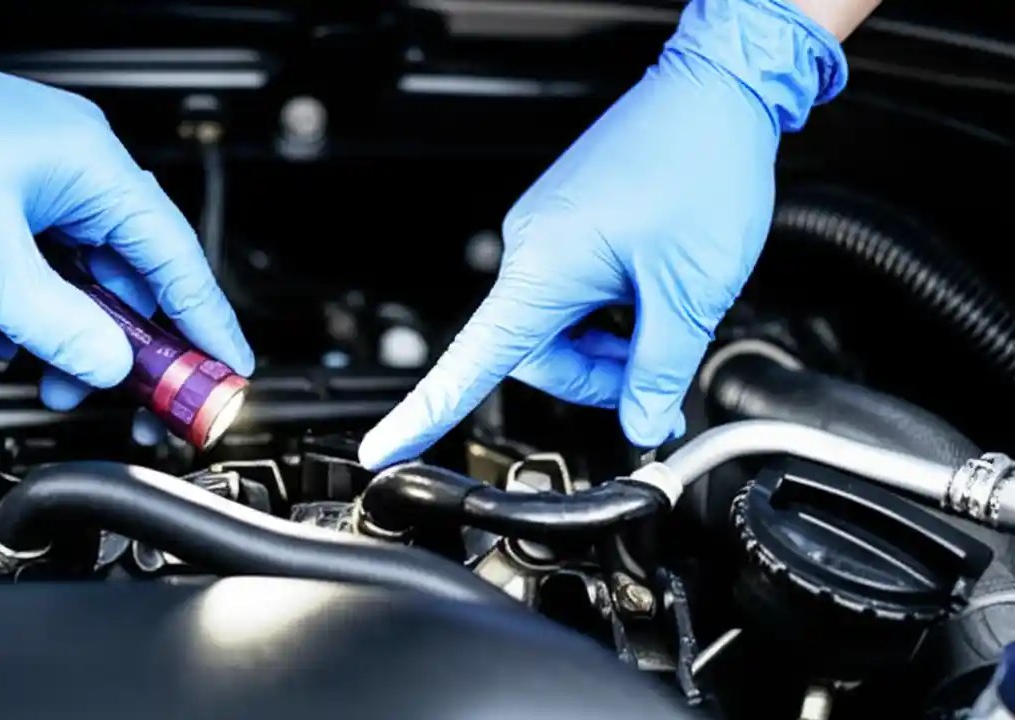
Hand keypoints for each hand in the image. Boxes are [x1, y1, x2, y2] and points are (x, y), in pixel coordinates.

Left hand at [0, 0, 253, 409]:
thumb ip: (54, 324)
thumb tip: (106, 364)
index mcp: (92, 167)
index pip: (176, 257)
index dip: (209, 322)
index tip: (230, 370)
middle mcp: (81, 168)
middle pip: (139, 274)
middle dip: (136, 344)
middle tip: (145, 400)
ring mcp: (47, 179)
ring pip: (91, 276)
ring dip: (79, 332)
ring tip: (57, 376)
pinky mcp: (14, 194)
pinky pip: (52, 264)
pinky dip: (42, 307)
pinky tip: (15, 335)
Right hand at [359, 0, 847, 468]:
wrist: (717, 90)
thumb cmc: (701, 166)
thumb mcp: (690, 289)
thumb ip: (659, 370)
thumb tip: (641, 423)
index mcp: (544, 263)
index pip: (472, 359)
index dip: (425, 413)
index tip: (381, 449)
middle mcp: (531, 245)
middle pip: (536, 352)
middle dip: (596, 376)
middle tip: (656, 376)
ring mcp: (545, 232)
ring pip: (560, 327)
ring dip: (610, 344)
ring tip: (666, 313)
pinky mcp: (566, 224)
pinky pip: (572, 292)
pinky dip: (611, 313)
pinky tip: (652, 292)